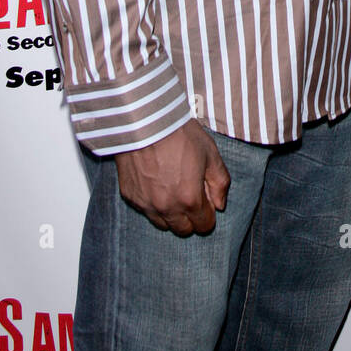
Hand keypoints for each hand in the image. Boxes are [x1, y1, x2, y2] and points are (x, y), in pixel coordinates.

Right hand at [115, 120, 229, 235]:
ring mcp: (146, 204)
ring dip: (170, 213)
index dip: (208, 214)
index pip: (204, 226)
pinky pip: (145, 209)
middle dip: (190, 217)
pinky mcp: (130, 196)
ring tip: (172, 188)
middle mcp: (166, 208)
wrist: (145, 121)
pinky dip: (152, 203)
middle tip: (189, 194)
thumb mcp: (210, 154)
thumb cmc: (180, 135)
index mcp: (190, 199)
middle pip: (182, 230)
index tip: (205, 199)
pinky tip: (155, 182)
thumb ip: (220, 182)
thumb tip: (220, 205)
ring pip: (162, 223)